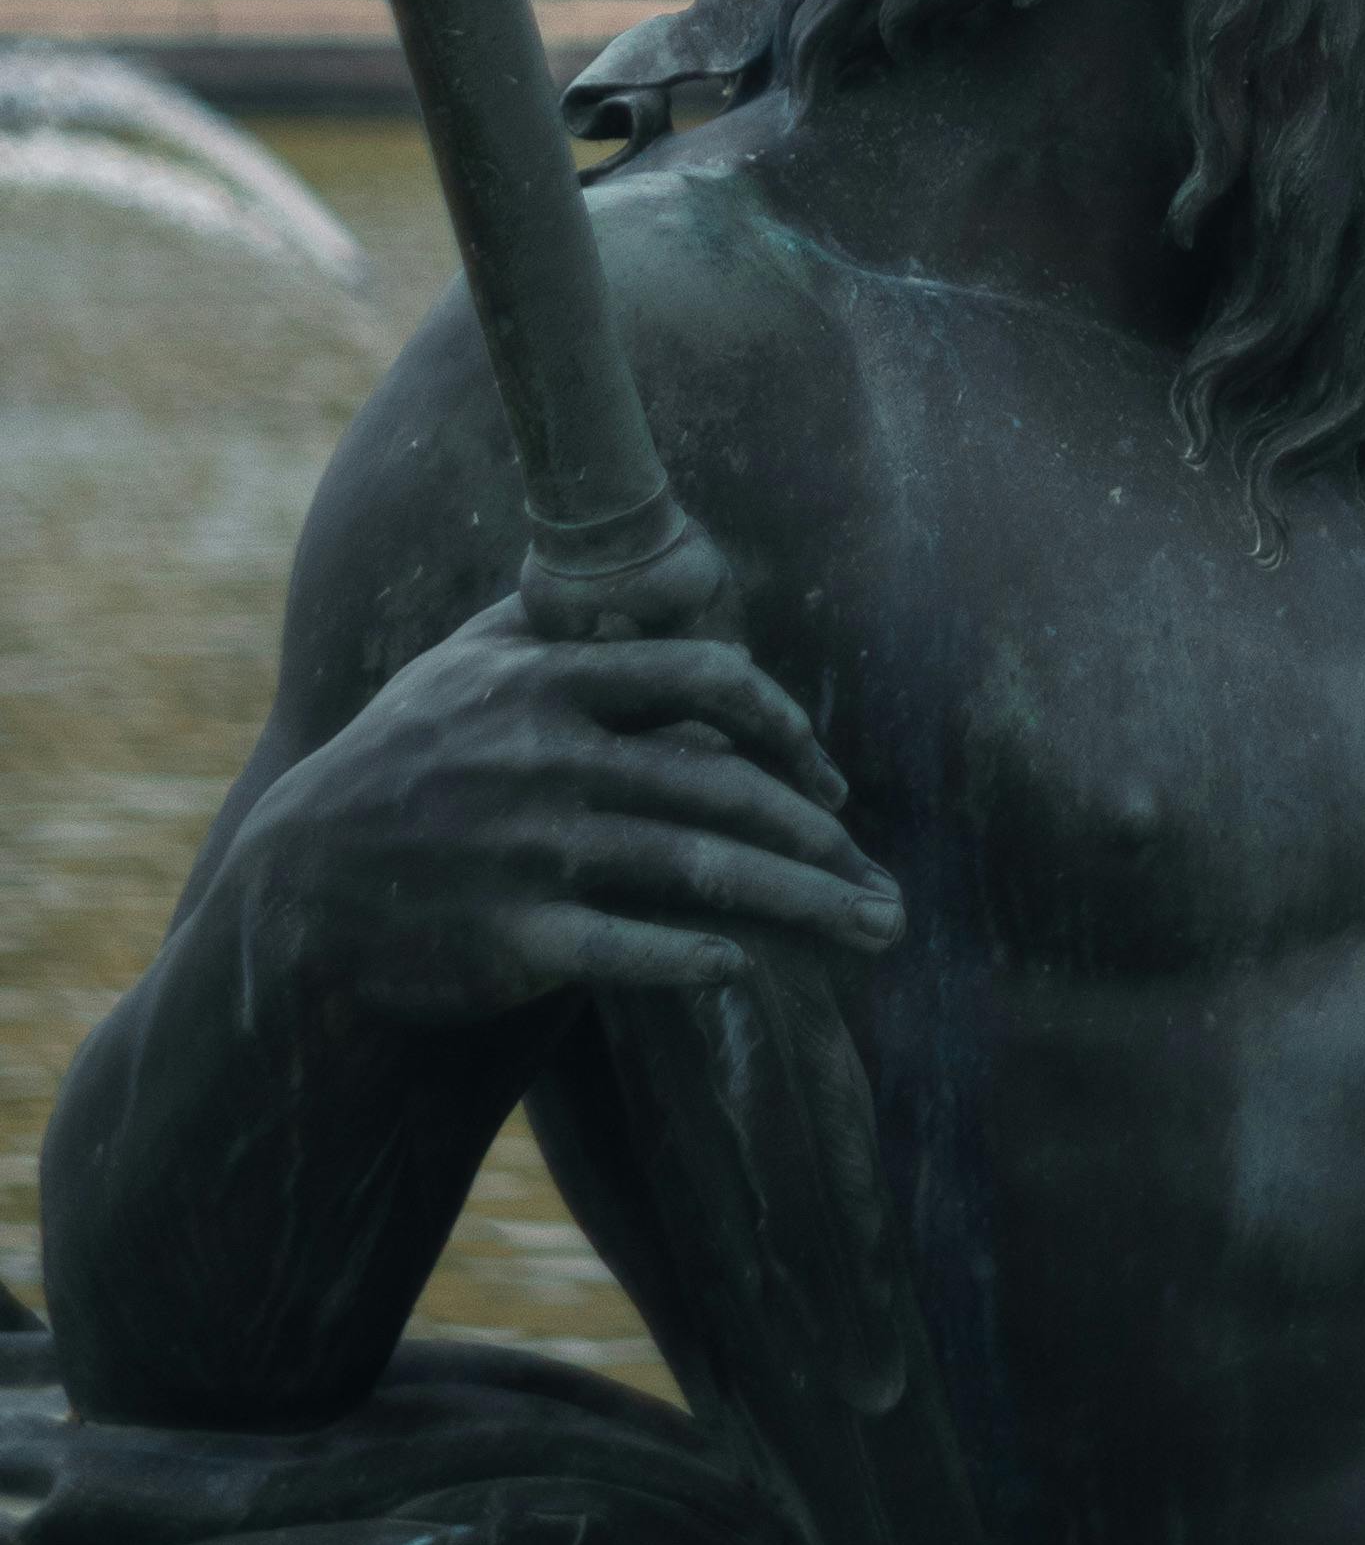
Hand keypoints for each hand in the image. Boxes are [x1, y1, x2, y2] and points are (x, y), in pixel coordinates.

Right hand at [229, 596, 902, 1029]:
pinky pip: (625, 948)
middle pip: (726, 785)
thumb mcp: (463, 664)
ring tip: (869, 928)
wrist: (300, 885)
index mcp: (551, 682)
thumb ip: (560, 617)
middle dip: (823, 834)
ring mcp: (532, 849)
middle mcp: (551, 758)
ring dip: (801, 901)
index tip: (830, 777)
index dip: (785, 725)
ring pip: (699, 869)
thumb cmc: (398, 759)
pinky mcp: (511, 936)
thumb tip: (660, 577)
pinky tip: (742, 968)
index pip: (708, 680)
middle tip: (883, 880)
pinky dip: (692, 958)